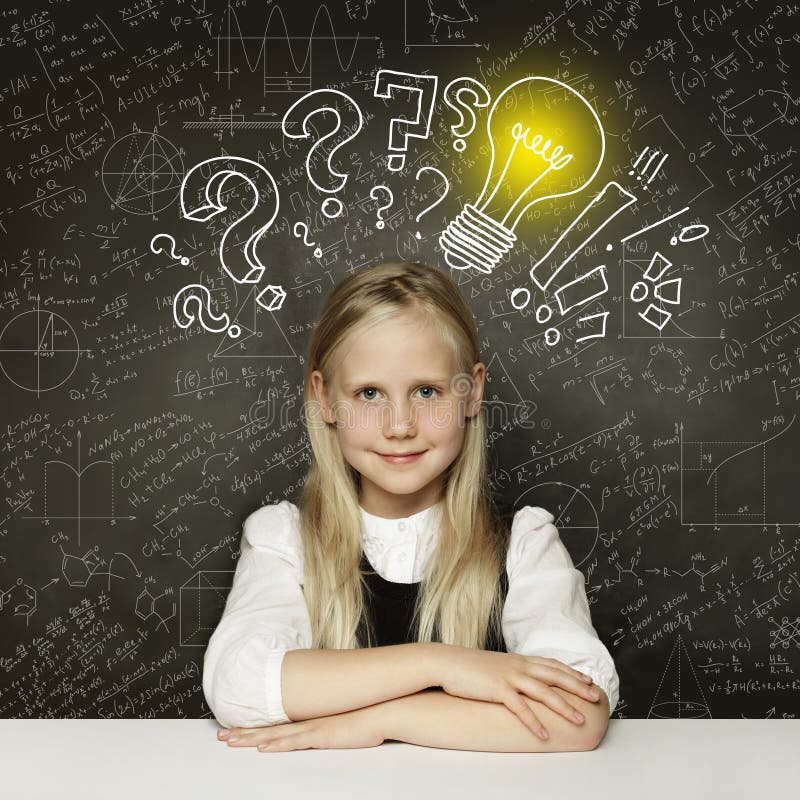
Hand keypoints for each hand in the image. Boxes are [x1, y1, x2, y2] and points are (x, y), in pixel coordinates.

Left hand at [216, 705, 385, 751]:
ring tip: (230, 741)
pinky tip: (262, 748)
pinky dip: (276, 744)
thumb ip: (328, 724)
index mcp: (310, 720)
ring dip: (251, 738)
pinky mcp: (321, 736)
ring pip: (275, 734)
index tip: (235, 729)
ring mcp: (312, 728)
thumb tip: (321, 727)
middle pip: (269, 729)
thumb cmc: (366, 718)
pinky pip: (294, 742)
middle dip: (243, 733)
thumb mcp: (341, 723)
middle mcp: (307, 722)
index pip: (276, 725)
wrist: (382, 711)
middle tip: (221, 736)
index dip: (254, 728)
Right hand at [435, 644, 601, 739]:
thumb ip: (510, 671)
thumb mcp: (495, 665)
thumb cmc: (468, 666)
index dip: (571, 672)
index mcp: (518, 660)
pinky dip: (534, 722)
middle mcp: (518, 666)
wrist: (446, 662)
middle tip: (596, 697)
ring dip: (563, 707)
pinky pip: (520, 708)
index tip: (587, 679)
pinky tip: (544, 735)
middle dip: (577, 687)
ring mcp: (509, 677)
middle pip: (554, 675)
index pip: (551, 664)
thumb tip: (521, 680)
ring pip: (543, 692)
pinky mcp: (497, 689)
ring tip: (580, 720)